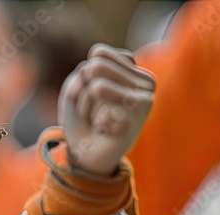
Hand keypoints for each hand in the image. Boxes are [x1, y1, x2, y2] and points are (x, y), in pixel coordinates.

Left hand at [59, 44, 154, 176]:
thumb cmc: (82, 119)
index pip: (99, 54)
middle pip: (96, 67)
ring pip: (96, 86)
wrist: (85, 155)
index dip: (85, 76)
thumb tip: (97, 86)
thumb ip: (81, 74)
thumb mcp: (74, 88)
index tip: (92, 95)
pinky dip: (95, 121)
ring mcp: (145, 100)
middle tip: (93, 110)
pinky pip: (102, 111)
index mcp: (134, 67)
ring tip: (98, 119)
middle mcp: (146, 81)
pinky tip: (106, 131)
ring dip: (87, 107)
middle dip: (83, 92)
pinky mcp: (138, 119)